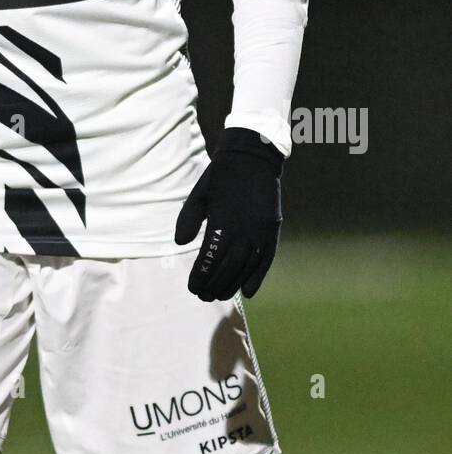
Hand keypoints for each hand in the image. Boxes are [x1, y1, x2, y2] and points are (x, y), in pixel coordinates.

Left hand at [174, 128, 282, 301]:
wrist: (252, 158)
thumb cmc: (220, 176)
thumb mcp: (199, 195)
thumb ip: (188, 220)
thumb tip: (181, 244)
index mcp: (221, 224)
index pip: (209, 260)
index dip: (200, 277)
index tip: (193, 287)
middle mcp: (242, 233)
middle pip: (227, 270)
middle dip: (214, 286)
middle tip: (204, 295)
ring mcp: (260, 233)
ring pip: (246, 269)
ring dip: (232, 285)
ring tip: (220, 295)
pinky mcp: (272, 232)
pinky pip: (266, 261)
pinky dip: (257, 278)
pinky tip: (248, 291)